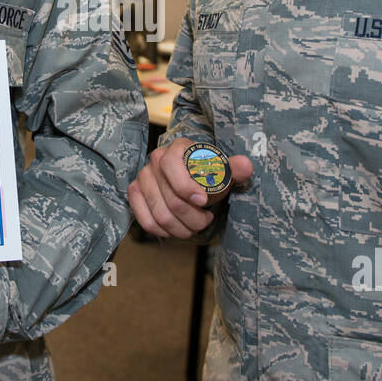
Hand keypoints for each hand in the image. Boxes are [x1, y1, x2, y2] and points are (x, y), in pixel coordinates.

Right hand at [128, 136, 253, 238]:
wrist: (190, 175)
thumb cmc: (207, 172)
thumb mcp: (222, 170)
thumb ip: (233, 169)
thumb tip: (246, 166)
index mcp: (176, 149)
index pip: (172, 166)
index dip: (186, 187)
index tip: (203, 201)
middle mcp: (155, 160)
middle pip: (171, 199)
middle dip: (193, 218)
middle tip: (206, 220)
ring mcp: (143, 178)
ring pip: (161, 215)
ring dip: (182, 228)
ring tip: (196, 225)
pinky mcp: (135, 194)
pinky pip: (146, 222)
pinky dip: (165, 231)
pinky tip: (178, 228)